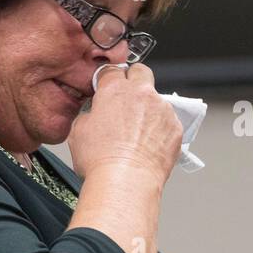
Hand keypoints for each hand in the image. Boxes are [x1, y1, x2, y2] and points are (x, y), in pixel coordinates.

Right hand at [66, 62, 180, 184]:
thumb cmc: (101, 160)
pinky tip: (147, 145)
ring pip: (156, 99)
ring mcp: (162, 109)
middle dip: (133, 80)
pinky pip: (167, 121)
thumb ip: (89, 114)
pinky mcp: (175, 127)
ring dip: (147, 109)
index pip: (111, 70)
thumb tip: (95, 115)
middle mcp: (141, 94)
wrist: (125, 181)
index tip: (106, 88)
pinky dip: (159, 129)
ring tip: (136, 133)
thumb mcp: (78, 132)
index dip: (107, 80)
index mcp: (114, 90)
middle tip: (126, 99)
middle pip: (141, 72)